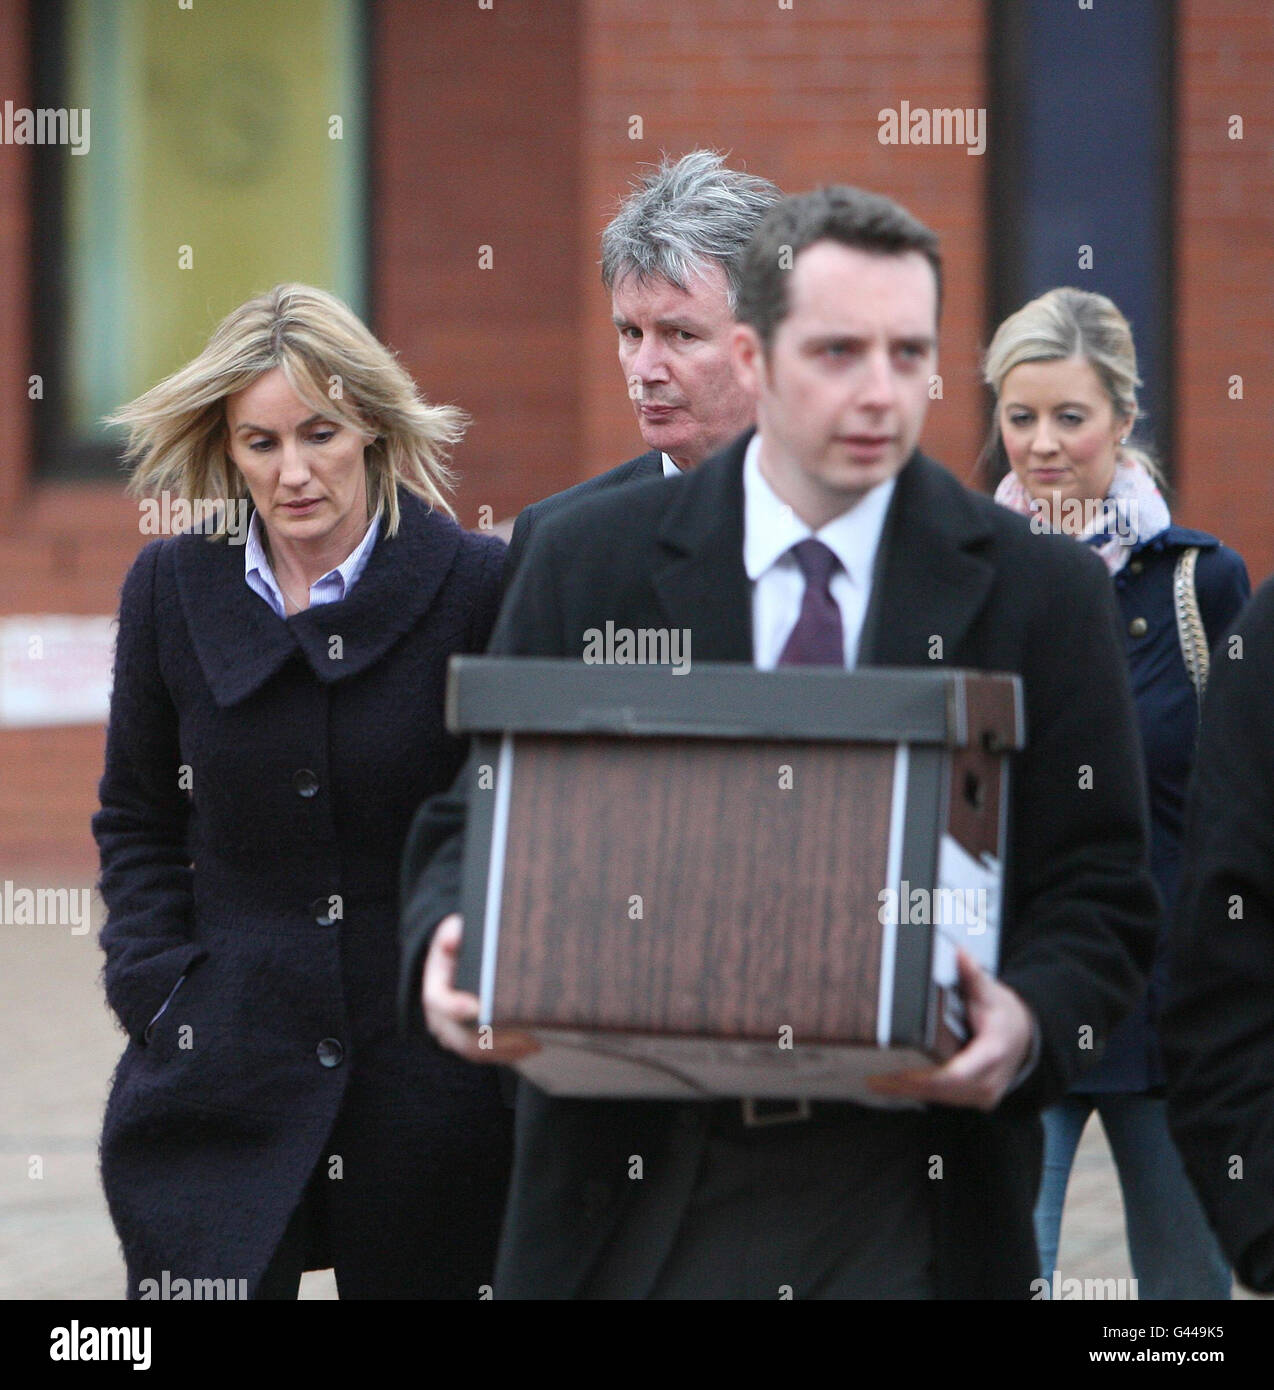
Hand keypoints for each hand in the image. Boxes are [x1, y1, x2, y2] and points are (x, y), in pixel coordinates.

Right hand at [422, 914, 539, 1063]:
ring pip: (475, 1050)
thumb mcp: (452, 932)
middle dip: (492, 1038)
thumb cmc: (458, 947)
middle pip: (461, 1037)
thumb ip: (453, 934)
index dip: (457, 1006)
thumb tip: (454, 936)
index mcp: (434, 988)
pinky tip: (530, 1047)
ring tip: (533, 1042)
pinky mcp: (468, 1042)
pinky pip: (486, 1055)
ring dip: (504, 1050)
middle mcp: (439, 1017)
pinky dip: (507, 1054)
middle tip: (522, 1035)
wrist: (453, 963)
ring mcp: (453, 1033)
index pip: (439, 1001)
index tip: (478, 1007)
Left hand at [865, 949, 1034, 1110]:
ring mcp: (980, 1094)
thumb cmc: (1005, 1017)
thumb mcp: (992, 994)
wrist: (1023, 1039)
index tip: (898, 1071)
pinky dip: (915, 1092)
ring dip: (906, 1091)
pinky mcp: (969, 1098)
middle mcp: (988, 1081)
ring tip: (874, 1081)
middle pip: (941, 1089)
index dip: (925, 1076)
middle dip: (906, 1085)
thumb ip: (974, 975)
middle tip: (873, 1077)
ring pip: (938, 1098)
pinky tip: (890, 1086)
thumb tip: (961, 954)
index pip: (956, 1073)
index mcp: (992, 1053)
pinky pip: (940, 1098)